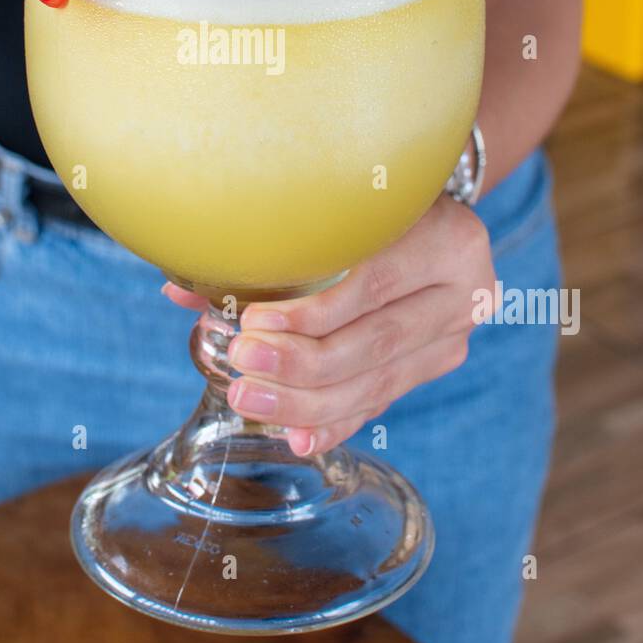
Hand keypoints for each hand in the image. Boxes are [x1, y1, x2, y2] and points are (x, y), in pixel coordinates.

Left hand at [163, 195, 494, 455]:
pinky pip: (381, 401)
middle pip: (374, 342)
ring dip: (307, 402)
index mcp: (447, 238)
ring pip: (377, 382)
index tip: (252, 321)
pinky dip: (334, 422)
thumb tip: (180, 287)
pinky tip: (296, 436)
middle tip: (241, 367)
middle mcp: (463, 291)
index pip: (374, 283)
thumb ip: (273, 244)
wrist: (436, 215)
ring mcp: (455, 335)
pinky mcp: (436, 365)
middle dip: (300, 365)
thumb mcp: (344, 208)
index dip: (312, 312)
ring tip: (251, 401)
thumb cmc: (375, 206)